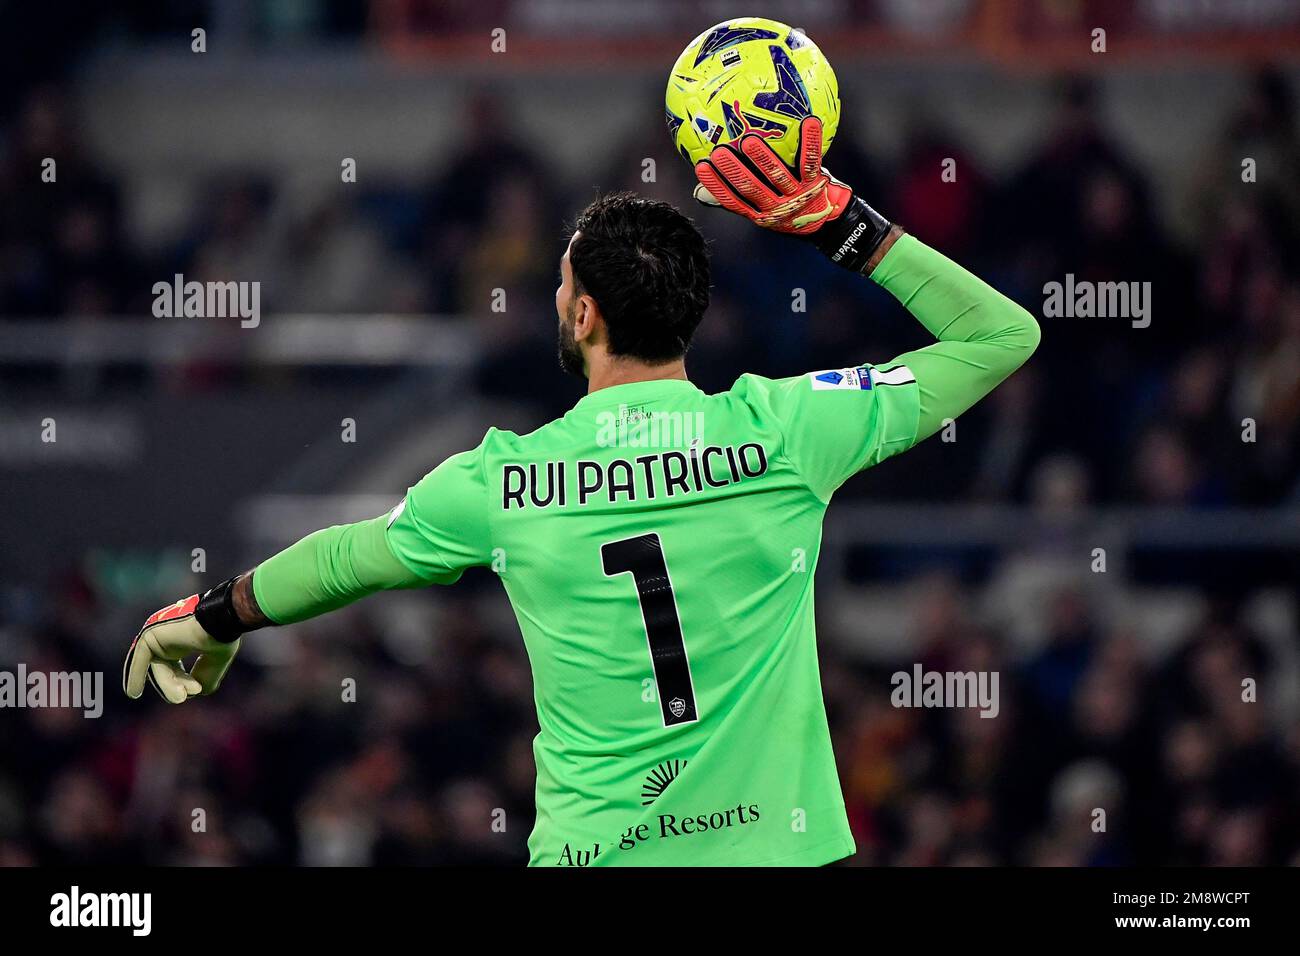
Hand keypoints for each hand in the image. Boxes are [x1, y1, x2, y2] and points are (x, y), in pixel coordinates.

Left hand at [123, 579, 244, 702]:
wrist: (222, 618)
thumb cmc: (223, 634)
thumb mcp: (216, 659)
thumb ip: (206, 675)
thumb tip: (196, 693)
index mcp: (184, 637)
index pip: (174, 667)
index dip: (183, 681)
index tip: (196, 690)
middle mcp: (168, 636)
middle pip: (164, 669)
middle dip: (175, 684)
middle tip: (184, 696)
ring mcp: (158, 634)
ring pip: (156, 667)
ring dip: (165, 685)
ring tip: (178, 697)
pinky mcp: (150, 635)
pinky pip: (139, 659)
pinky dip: (136, 676)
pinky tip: (133, 694)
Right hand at [693, 115, 894, 272]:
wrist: (830, 224)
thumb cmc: (790, 210)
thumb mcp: (762, 209)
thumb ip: (736, 198)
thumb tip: (699, 192)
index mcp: (760, 214)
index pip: (732, 201)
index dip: (716, 185)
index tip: (701, 167)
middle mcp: (776, 208)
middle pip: (751, 189)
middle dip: (734, 171)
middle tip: (719, 151)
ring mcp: (796, 197)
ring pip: (777, 176)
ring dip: (762, 159)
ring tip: (749, 141)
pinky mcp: (816, 185)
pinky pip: (811, 162)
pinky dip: (810, 142)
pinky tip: (809, 121)